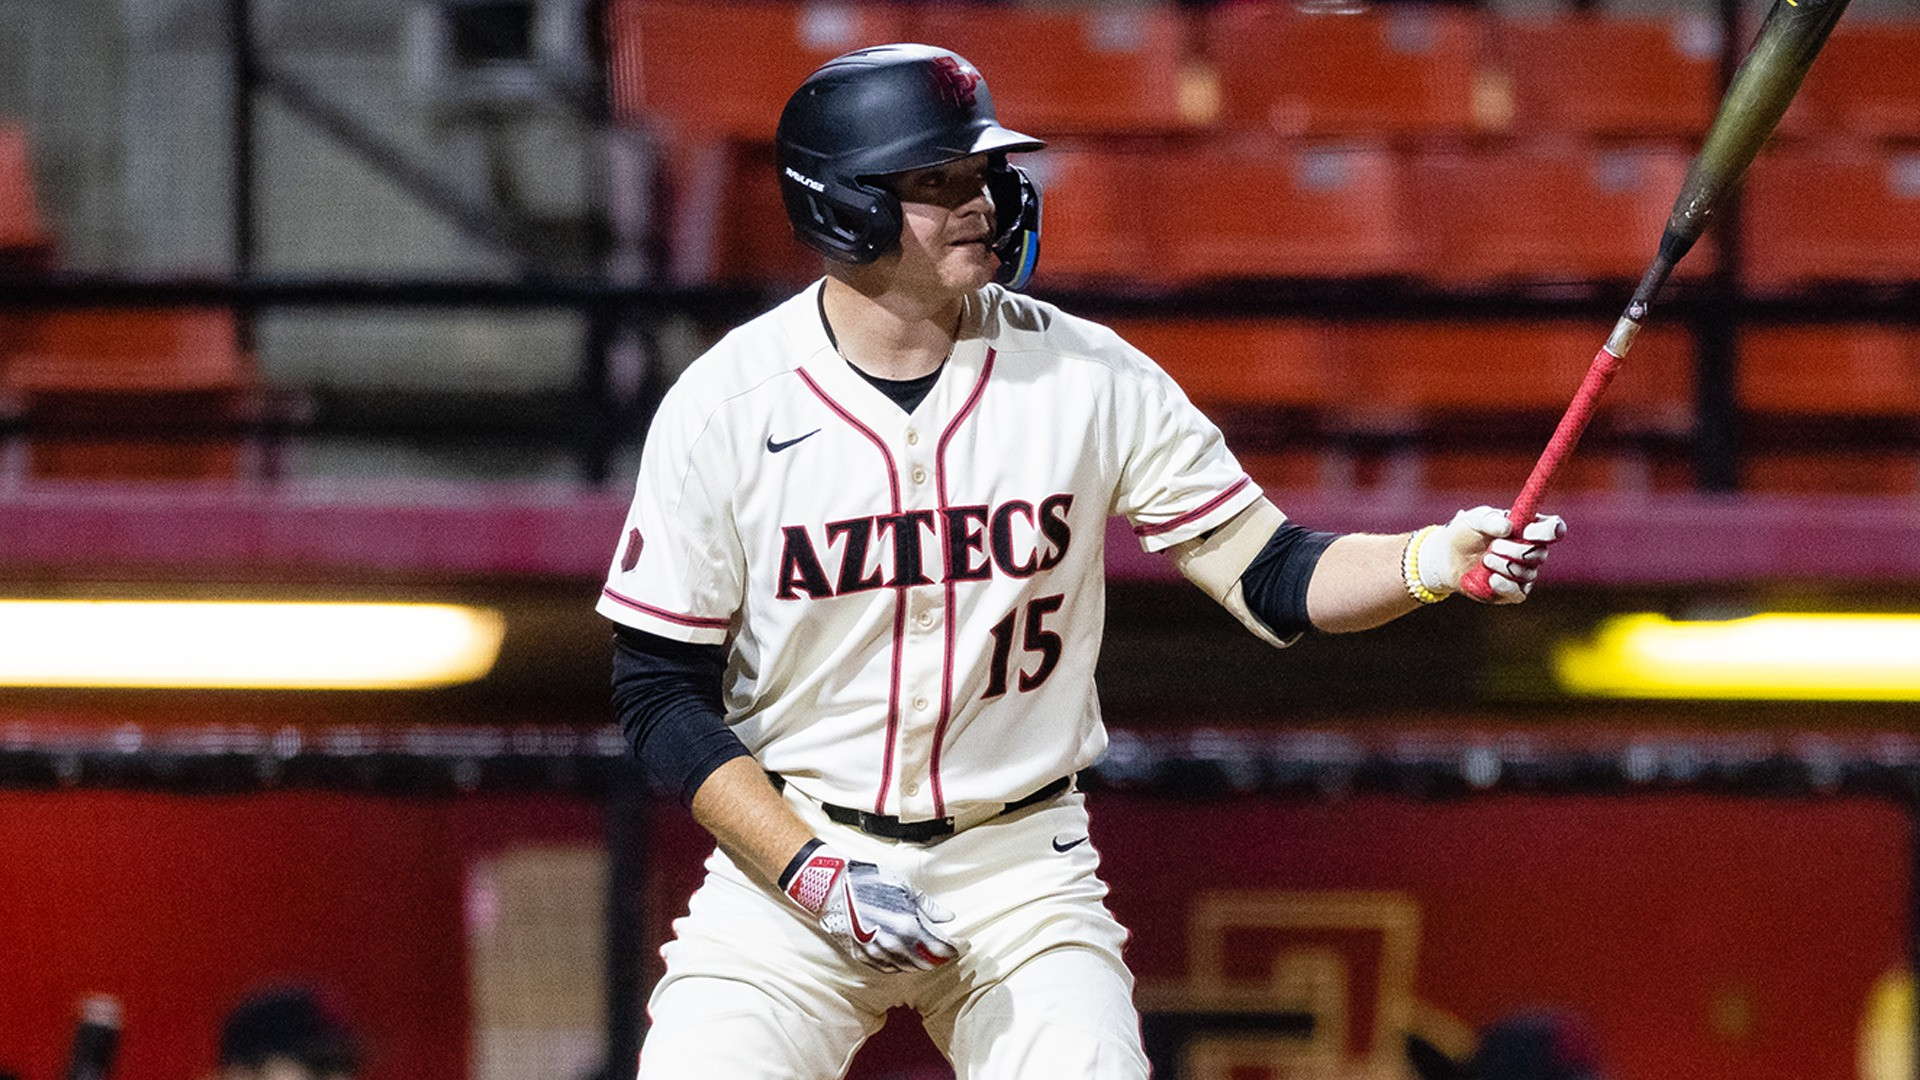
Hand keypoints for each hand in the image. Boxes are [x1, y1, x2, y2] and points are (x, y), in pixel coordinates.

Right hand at [781, 841, 959, 971]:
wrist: (835, 887)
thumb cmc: (870, 883)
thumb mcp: (904, 889)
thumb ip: (927, 907)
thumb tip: (947, 917)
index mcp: (908, 927)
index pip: (940, 949)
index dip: (954, 948)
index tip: (961, 945)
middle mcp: (894, 945)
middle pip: (925, 963)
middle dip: (938, 958)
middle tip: (945, 951)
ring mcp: (877, 953)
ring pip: (907, 968)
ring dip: (919, 963)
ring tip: (926, 954)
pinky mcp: (863, 955)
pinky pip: (886, 968)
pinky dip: (899, 965)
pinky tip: (903, 957)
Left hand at [1418, 506, 1566, 603]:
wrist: (1445, 557)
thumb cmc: (1464, 533)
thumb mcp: (1473, 520)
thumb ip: (1490, 520)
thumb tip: (1508, 528)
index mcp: (1528, 528)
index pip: (1553, 528)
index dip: (1550, 530)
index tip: (1529, 532)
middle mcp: (1531, 550)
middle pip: (1540, 553)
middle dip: (1516, 550)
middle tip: (1493, 546)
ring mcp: (1523, 573)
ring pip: (1528, 573)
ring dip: (1504, 565)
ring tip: (1485, 559)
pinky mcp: (1512, 592)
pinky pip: (1518, 593)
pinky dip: (1505, 585)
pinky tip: (1492, 579)